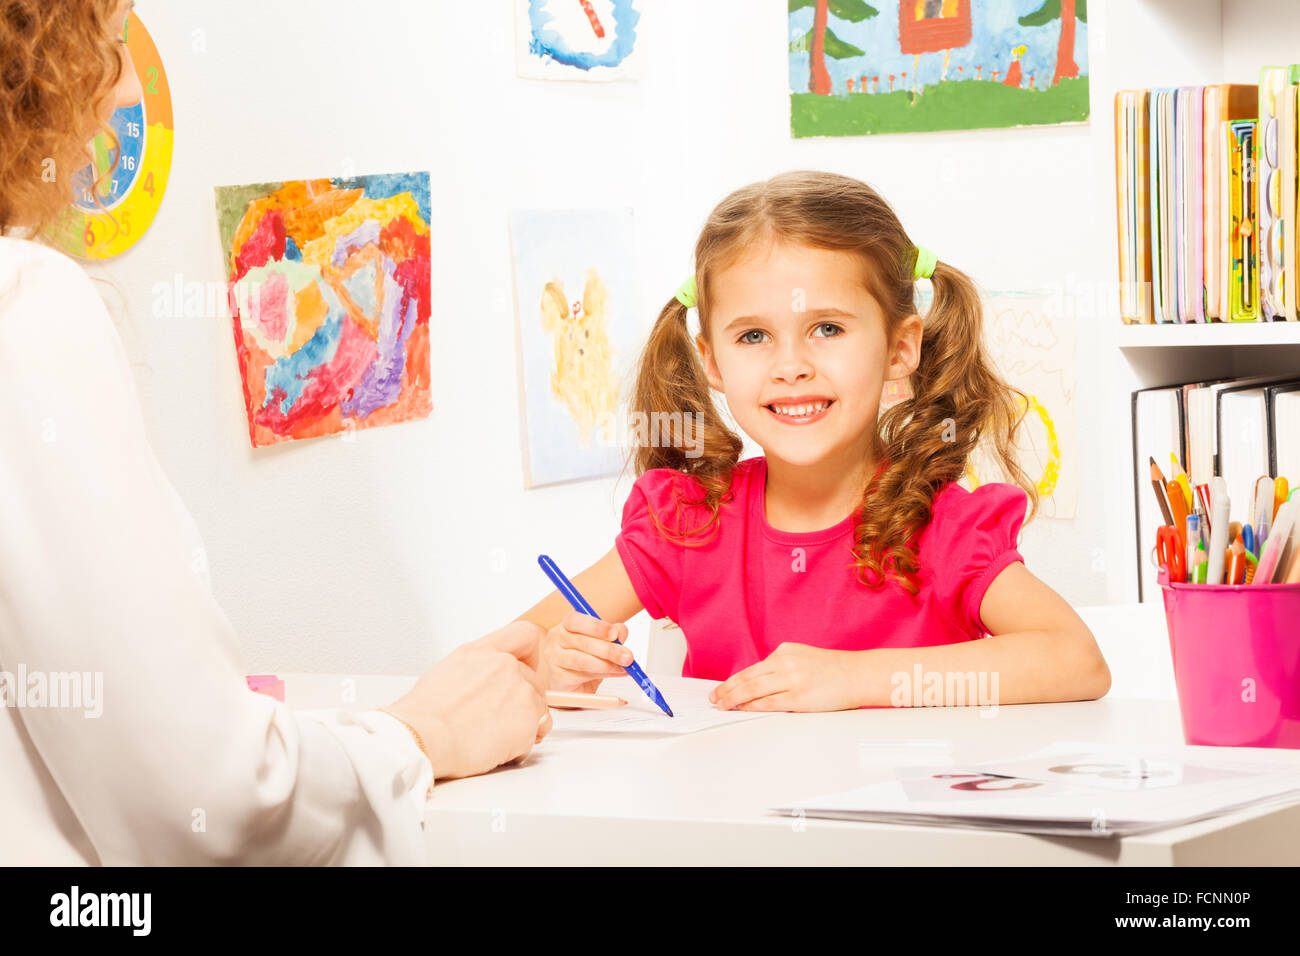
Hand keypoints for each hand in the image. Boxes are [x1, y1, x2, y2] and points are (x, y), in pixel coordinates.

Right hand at [384, 621, 551, 780]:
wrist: (424, 738)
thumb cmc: (424, 716)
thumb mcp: (446, 673)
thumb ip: (476, 670)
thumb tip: (484, 683)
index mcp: (481, 651)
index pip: (524, 634)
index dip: (530, 655)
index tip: (527, 668)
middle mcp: (504, 665)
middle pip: (534, 679)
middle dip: (522, 701)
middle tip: (500, 720)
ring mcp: (521, 689)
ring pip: (538, 707)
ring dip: (522, 724)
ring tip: (493, 737)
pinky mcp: (529, 717)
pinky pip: (537, 731)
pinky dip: (523, 743)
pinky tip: (498, 747)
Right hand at [540, 611, 632, 692]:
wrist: (570, 684)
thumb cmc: (584, 659)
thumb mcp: (601, 644)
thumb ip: (611, 636)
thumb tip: (621, 630)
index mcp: (567, 624)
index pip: (576, 620)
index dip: (596, 627)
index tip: (614, 633)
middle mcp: (556, 638)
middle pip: (582, 642)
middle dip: (609, 650)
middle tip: (628, 656)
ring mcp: (554, 658)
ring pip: (582, 660)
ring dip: (606, 664)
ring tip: (622, 668)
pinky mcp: (557, 677)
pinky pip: (580, 675)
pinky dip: (601, 675)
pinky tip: (613, 674)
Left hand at [709, 643, 864, 712]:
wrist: (860, 674)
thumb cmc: (835, 670)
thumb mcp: (804, 658)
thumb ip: (783, 668)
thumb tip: (761, 684)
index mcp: (785, 651)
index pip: (752, 669)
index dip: (732, 680)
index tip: (720, 688)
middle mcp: (785, 662)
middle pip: (747, 678)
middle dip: (726, 690)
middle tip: (713, 699)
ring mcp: (791, 679)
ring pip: (753, 691)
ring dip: (734, 699)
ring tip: (722, 707)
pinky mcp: (799, 697)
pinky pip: (768, 703)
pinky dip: (752, 707)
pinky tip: (742, 710)